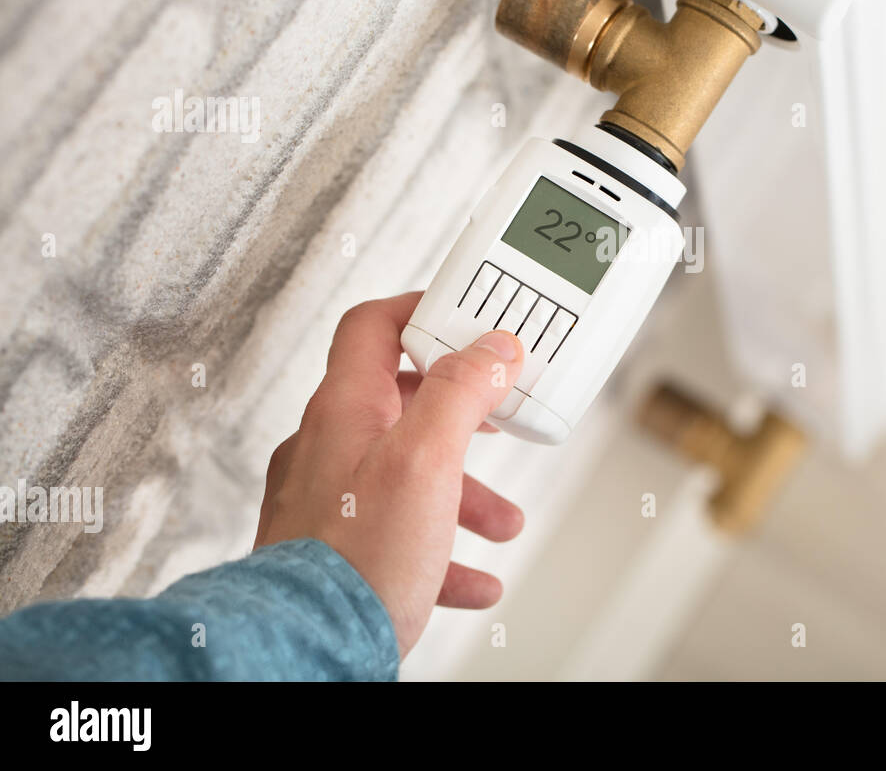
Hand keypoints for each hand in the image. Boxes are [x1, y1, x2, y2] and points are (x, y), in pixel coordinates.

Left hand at [253, 292, 525, 656]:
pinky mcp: (332, 555)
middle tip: (498, 423)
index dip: (422, 314)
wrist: (303, 651)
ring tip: (502, 524)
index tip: (468, 322)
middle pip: (403, 408)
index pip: (373, 328)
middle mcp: (327, 449)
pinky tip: (473, 580)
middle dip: (464, 423)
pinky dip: (441, 553)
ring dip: (463, 497)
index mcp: (344, 410)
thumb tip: (492, 348)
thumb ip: (461, 394)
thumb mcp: (426, 460)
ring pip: (406, 479)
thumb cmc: (354, 561)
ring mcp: (325, 504)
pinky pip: (396, 540)